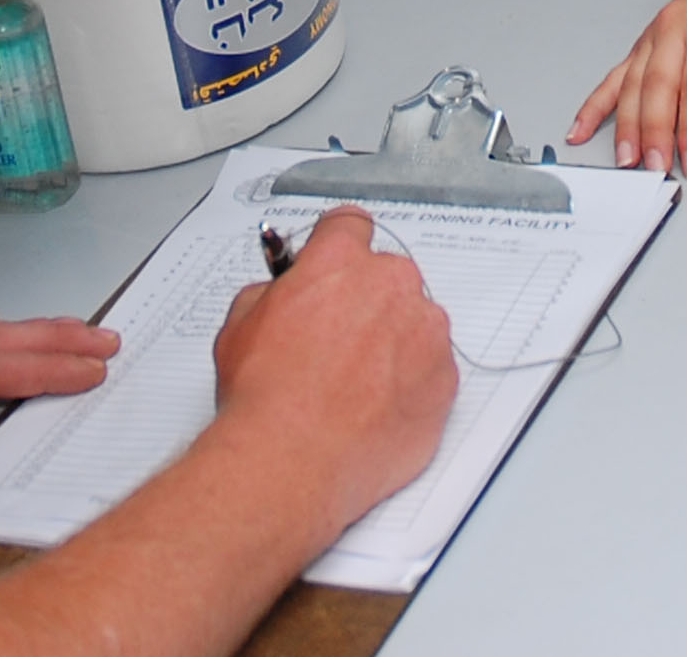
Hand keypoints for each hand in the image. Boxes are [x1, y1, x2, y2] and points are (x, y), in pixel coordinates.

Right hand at [210, 209, 455, 537]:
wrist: (292, 461)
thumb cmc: (266, 397)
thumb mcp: (241, 324)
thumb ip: (272, 293)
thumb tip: (283, 295)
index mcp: (340, 260)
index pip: (350, 226)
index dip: (337, 248)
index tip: (336, 266)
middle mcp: (391, 285)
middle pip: (387, 277)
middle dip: (367, 302)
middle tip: (337, 342)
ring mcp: (426, 332)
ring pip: (415, 323)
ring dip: (393, 343)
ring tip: (355, 386)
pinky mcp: (445, 379)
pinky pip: (432, 369)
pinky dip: (411, 384)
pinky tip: (375, 409)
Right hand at [565, 0, 686, 177]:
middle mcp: (675, 29)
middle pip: (658, 87)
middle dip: (654, 133)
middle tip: (657, 169)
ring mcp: (654, 37)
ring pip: (633, 86)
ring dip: (626, 126)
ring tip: (626, 161)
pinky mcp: (642, 46)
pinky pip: (614, 78)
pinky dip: (594, 106)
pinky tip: (579, 130)